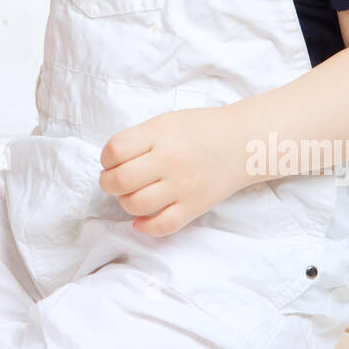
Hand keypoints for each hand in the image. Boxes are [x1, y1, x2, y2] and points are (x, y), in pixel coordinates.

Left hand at [99, 105, 249, 235]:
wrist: (243, 143)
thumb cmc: (200, 129)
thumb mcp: (166, 122)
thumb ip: (139, 139)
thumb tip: (111, 164)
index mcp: (160, 135)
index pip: (115, 150)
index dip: (106, 158)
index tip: (111, 161)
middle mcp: (169, 160)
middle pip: (120, 181)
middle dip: (109, 183)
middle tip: (115, 180)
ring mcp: (182, 186)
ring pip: (136, 205)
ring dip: (125, 202)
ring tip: (131, 195)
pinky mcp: (194, 207)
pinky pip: (162, 226)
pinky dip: (145, 227)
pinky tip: (140, 220)